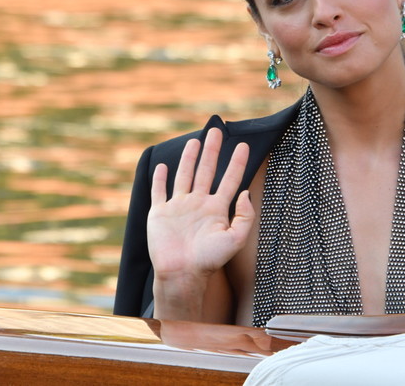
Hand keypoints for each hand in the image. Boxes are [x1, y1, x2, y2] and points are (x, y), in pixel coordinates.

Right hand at [146, 128, 254, 314]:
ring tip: (195, 141)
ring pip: (185, 176)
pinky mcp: (160, 213)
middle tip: (217, 130)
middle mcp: (198, 204)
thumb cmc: (209, 261)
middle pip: (206, 170)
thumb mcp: (235, 239)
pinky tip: (163, 166)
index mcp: (217, 209)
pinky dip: (160, 179)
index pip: (229, 180)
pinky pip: (159, 192)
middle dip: (212, 151)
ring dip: (189, 158)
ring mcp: (179, 207)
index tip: (244, 146)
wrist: (182, 274)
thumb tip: (245, 192)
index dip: (237, 163)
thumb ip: (244, 216)